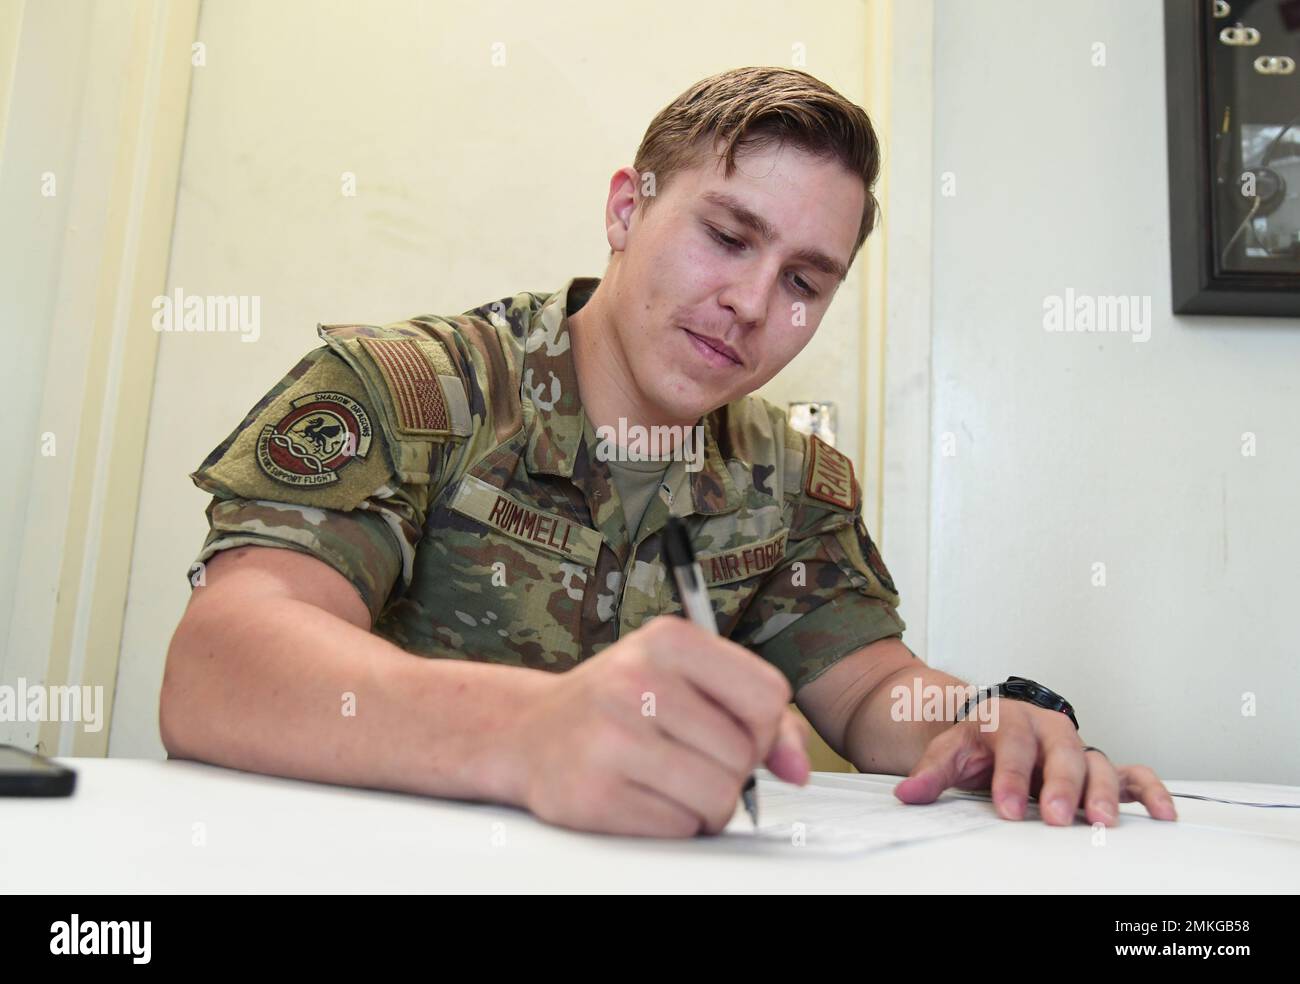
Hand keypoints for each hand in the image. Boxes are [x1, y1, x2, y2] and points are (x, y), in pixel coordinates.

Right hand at [506, 615, 810, 836]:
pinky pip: (679, 828)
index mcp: (667, 639)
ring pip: (717, 796)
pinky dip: (674, 824)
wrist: (528, 732)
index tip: (732, 729)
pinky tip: (645, 797)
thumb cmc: (620, 704)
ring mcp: (610, 738)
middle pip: (742, 754)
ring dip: (706, 804)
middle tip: (691, 758)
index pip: (767, 695)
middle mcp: (636, 680)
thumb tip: (797, 769)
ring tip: (671, 781)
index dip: (762, 727)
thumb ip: (758, 716)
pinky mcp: (593, 795)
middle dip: (731, 771)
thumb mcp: (686, 681)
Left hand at [892, 698, 1177, 825]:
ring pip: (1097, 764)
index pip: (1012, 746)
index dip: (1010, 777)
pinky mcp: (1099, 766)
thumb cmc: (977, 742)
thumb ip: (931, 773)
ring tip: (1103, 823)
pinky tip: (1162, 816)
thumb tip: (907, 795)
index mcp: (1009, 719)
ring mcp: (1076, 748)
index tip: (1007, 808)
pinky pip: (1132, 774)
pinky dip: (1150, 791)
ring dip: (1103, 793)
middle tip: (1057, 818)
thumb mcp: (949, 752)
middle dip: (1060, 786)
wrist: (994, 726)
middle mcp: (1048, 730)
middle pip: (1061, 753)